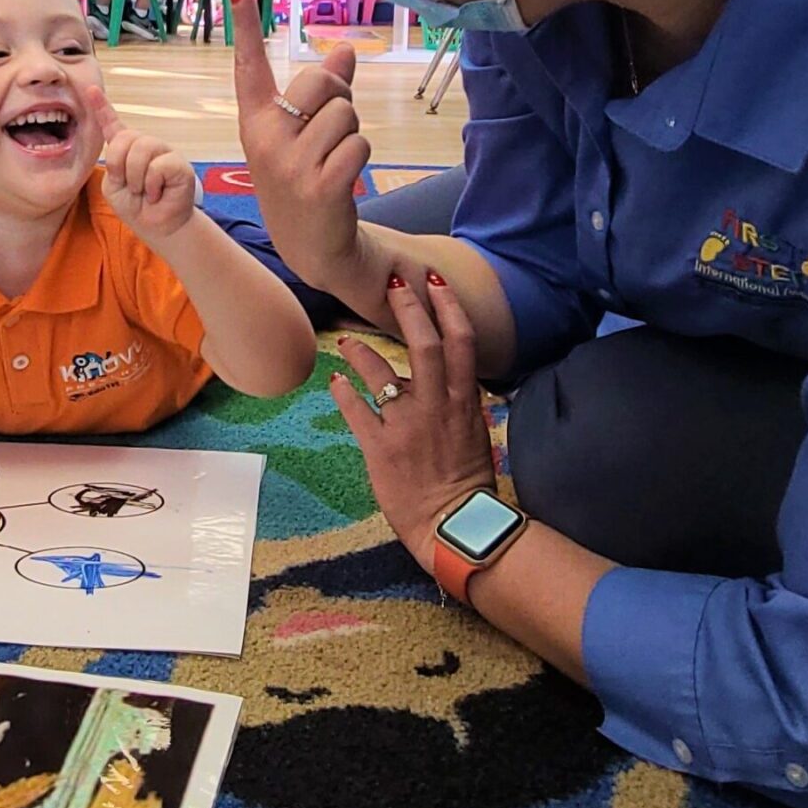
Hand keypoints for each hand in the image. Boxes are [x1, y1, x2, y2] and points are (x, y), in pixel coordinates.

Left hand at [88, 85, 194, 242]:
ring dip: (136, 178)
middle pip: (125, 139)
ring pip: (141, 150)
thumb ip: (114, 163)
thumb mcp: (114, 185)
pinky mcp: (180, 164)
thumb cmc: (135, 206)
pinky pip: (157, 166)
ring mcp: (164, 152)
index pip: (114, 124)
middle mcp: (146, 145)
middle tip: (130, 187)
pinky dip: (152, 185)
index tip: (90, 90)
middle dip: (120, 166)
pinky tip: (158, 193)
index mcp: (127, 149)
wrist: (155, 226)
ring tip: (144, 191)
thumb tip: (123, 146)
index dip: (102, 106)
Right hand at [230, 0, 377, 293]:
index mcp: (256, 122)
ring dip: (353, 134)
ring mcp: (288, 164)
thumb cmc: (308, 179)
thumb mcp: (305, 135)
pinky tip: (343, 181)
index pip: (249, 68)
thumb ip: (325, 93)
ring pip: (345, 115)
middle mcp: (264, 139)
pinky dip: (360, 158)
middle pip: (319, 83)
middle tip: (331, 132)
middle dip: (340, 99)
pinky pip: (358, 145)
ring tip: (334, 160)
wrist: (312, 246)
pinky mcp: (318, 185)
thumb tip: (347, 50)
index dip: (246, 27)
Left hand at [327, 275, 496, 570]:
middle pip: (424, 344)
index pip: (461, 342)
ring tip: (345, 339)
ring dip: (360, 349)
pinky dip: (342, 391)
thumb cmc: (465, 481)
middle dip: (408, 307)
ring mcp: (406, 425)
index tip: (435, 283)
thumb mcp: (472, 434)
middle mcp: (437, 407)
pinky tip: (334, 381)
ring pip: (381, 373)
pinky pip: (355, 409)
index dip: (448, 307)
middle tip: (393, 282)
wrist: (451, 524)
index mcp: (464, 403)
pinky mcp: (379, 447)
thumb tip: (445, 377)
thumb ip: (459, 402)